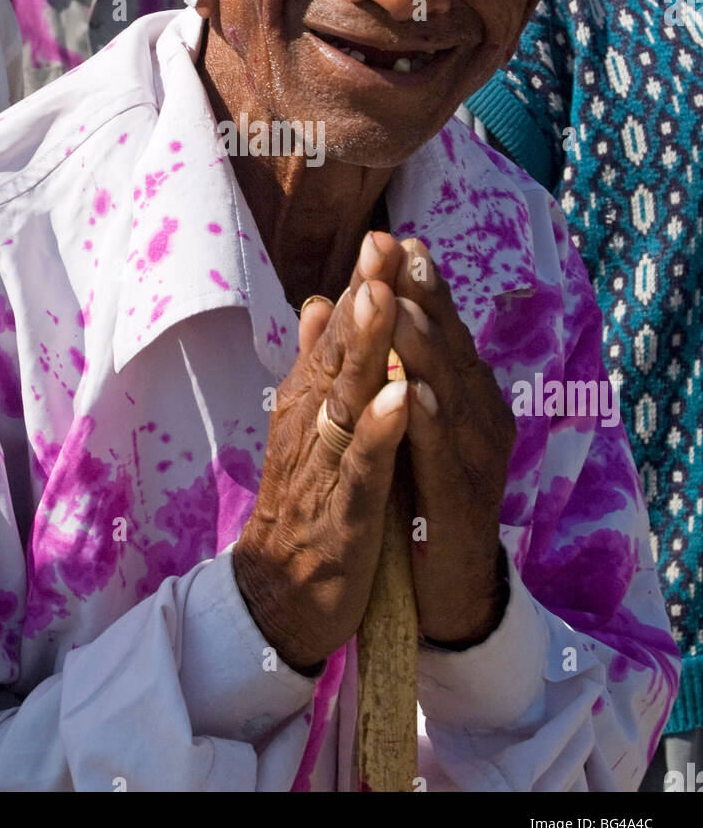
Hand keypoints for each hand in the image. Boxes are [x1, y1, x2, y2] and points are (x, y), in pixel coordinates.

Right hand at [232, 242, 410, 672]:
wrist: (278, 595)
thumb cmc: (303, 503)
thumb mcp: (307, 428)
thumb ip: (313, 367)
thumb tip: (319, 301)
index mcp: (309, 406)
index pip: (336, 337)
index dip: (361, 288)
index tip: (384, 237)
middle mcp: (310, 427)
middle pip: (337, 355)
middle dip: (363, 299)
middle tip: (379, 245)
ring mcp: (323, 469)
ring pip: (344, 400)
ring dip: (362, 348)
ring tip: (381, 298)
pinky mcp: (340, 515)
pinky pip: (359, 469)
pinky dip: (376, 432)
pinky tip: (395, 399)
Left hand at [353, 232, 513, 646]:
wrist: (443, 589)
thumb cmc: (418, 495)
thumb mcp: (399, 424)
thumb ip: (385, 366)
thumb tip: (350, 304)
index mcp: (462, 396)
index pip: (440, 330)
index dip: (420, 286)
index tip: (397, 238)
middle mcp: (478, 418)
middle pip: (451, 348)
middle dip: (425, 298)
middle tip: (402, 250)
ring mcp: (475, 460)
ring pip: (449, 394)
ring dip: (425, 348)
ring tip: (400, 305)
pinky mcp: (463, 504)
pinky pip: (443, 459)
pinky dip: (429, 425)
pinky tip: (413, 396)